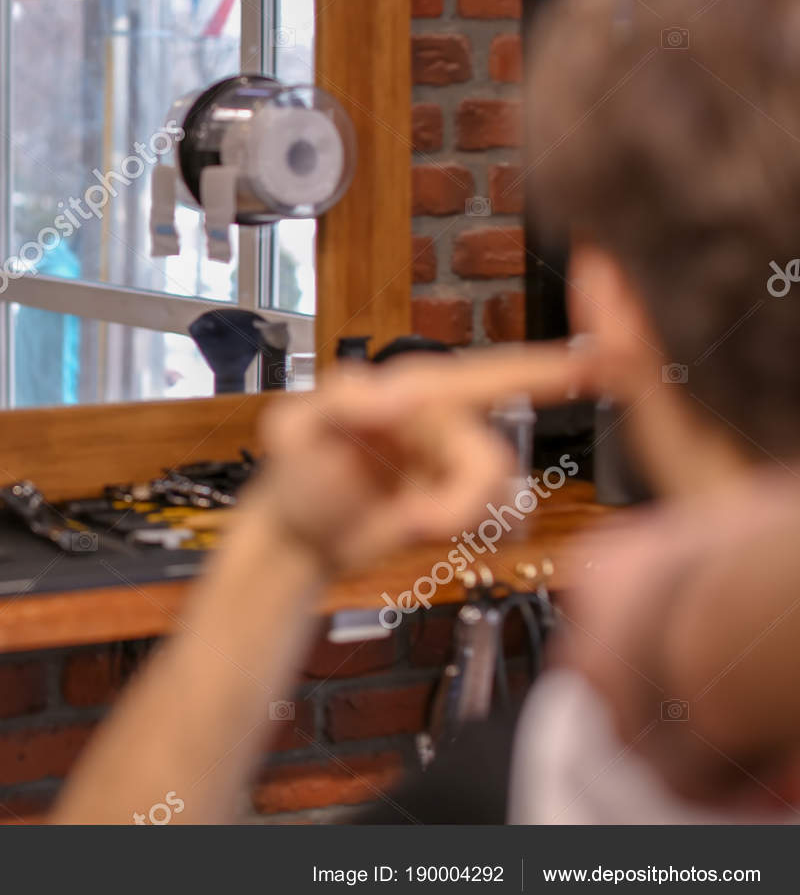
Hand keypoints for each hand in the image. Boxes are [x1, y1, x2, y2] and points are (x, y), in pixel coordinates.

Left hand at [254, 344, 593, 576]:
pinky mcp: (455, 496)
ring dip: (452, 517)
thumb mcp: (297, 430)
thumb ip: (341, 403)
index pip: (487, 373)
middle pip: (492, 459)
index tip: (600, 361)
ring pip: (492, 493)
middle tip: (416, 522)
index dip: (543, 369)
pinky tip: (408, 524)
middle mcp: (441, 418)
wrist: (298, 534)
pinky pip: (479, 516)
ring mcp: (451, 459)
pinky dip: (447, 526)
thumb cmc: (293, 472)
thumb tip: (397, 392)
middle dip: (460, 501)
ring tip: (404, 522)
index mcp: (411, 388)